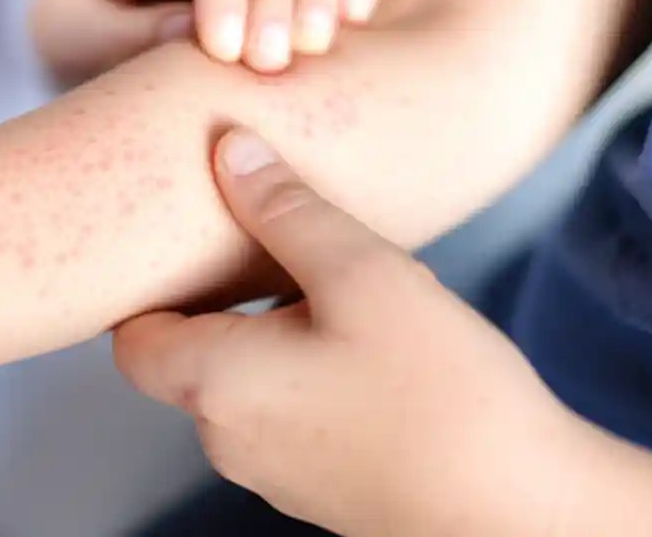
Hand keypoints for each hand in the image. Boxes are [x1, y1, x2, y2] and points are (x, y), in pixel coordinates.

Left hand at [114, 129, 587, 535]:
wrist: (520, 513)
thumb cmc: (440, 394)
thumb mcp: (362, 273)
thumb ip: (285, 209)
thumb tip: (229, 151)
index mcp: (215, 383)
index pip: (132, 337)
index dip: (148, 284)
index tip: (185, 240)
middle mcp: (228, 438)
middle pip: (190, 356)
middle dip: (227, 301)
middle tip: (281, 250)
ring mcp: (274, 474)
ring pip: (246, 384)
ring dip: (276, 337)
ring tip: (343, 297)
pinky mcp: (321, 490)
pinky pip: (289, 416)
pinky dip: (309, 376)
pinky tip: (375, 353)